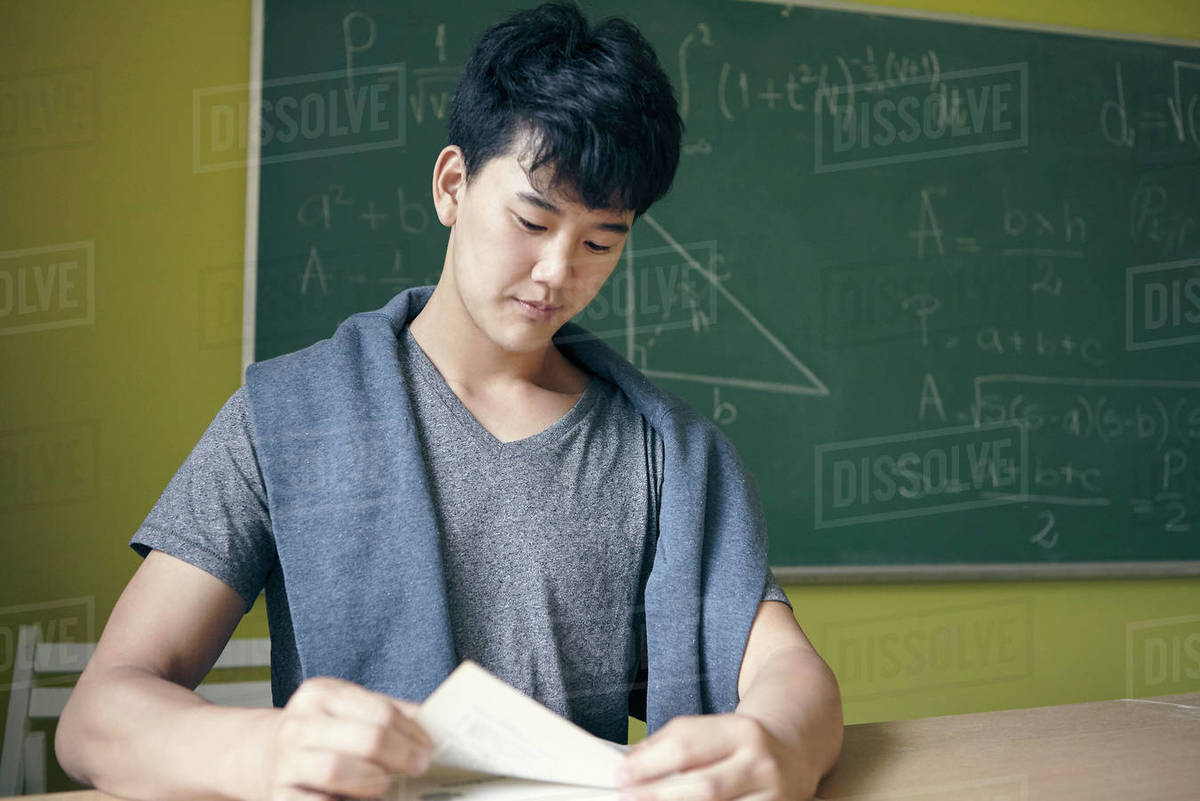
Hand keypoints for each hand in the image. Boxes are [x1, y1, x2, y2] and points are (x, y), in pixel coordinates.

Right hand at [257, 676, 433, 800]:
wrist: (266, 755)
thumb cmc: (323, 733)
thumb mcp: (349, 709)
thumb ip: (387, 713)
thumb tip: (433, 723)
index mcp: (321, 694)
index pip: (380, 711)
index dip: (412, 733)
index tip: (430, 748)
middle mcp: (299, 724)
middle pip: (366, 739)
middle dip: (401, 756)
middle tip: (419, 767)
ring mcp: (285, 760)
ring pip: (337, 769)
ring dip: (372, 781)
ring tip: (386, 785)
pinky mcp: (279, 794)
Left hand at [615, 713, 819, 800]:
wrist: (796, 749)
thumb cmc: (740, 741)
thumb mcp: (712, 728)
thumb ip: (672, 741)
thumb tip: (632, 763)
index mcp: (742, 730)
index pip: (687, 747)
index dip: (649, 763)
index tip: (620, 774)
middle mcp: (761, 763)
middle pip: (703, 785)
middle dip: (658, 795)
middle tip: (625, 796)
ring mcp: (773, 795)